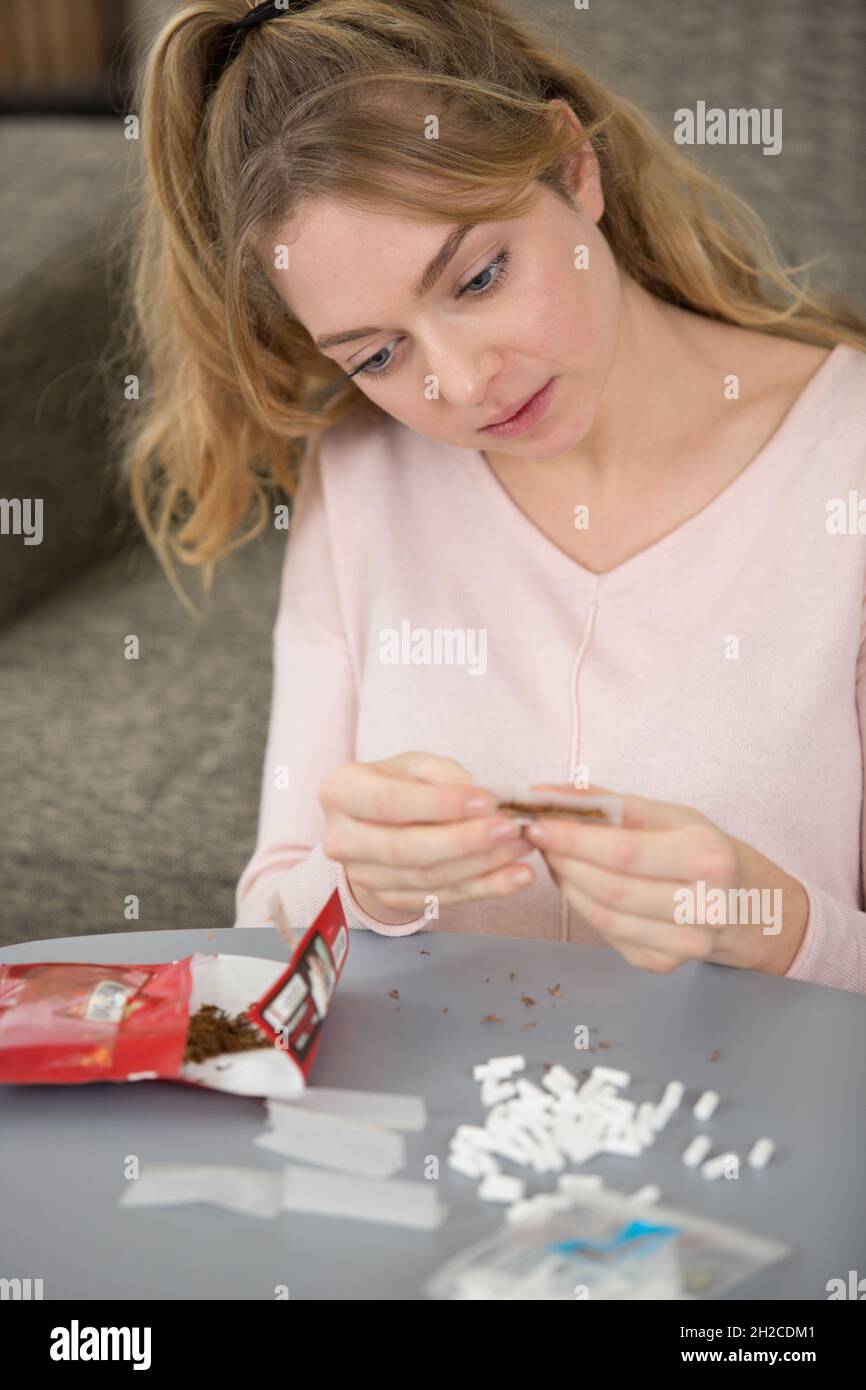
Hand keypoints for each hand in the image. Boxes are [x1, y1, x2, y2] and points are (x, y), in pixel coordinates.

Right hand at [318, 751, 534, 924]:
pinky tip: (517, 876)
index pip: (390, 802)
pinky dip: (485, 889)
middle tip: (512, 828)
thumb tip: (479, 795)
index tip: (487, 800)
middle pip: (406, 848)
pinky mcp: (388, 900)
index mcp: (340, 791)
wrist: (377, 825)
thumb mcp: (415, 764)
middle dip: (466, 840)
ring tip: (522, 847)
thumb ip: (443, 774)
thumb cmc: (399, 784)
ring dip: (483, 865)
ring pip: (428, 878)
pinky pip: (442, 898)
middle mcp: (341, 838)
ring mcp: (362, 875)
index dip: (440, 804)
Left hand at [523, 782, 808, 975]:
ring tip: (555, 858)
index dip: (574, 839)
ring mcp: (685, 944)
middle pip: (610, 888)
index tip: (537, 822)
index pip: (625, 852)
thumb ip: (610, 804)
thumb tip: (547, 793)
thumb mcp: (670, 815)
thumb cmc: (702, 849)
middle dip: (564, 860)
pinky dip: (583, 906)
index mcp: (709, 859)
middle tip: (539, 838)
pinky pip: (609, 934)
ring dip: (567, 884)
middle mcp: (704, 908)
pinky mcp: (664, 964)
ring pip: (604, 916)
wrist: (746, 904)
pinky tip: (577, 883)